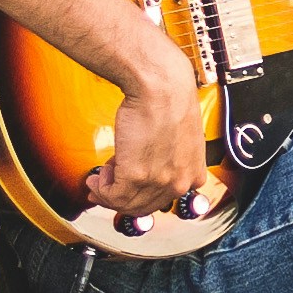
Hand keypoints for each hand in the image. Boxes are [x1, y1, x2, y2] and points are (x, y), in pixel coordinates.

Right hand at [83, 50, 207, 216]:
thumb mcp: (179, 138)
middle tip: (103, 187)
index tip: (123, 190)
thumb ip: (168, 158)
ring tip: (100, 176)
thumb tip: (144, 166)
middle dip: (118, 198)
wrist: (162, 86)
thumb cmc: (170, 101)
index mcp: (193, 174)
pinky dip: (100, 189)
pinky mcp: (136, 176)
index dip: (138, 197)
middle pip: (142, 206)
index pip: (162, 200)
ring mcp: (159, 181)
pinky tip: (98, 176)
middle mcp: (180, 182)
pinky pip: (112, 196)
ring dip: (106, 192)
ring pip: (125, 204)